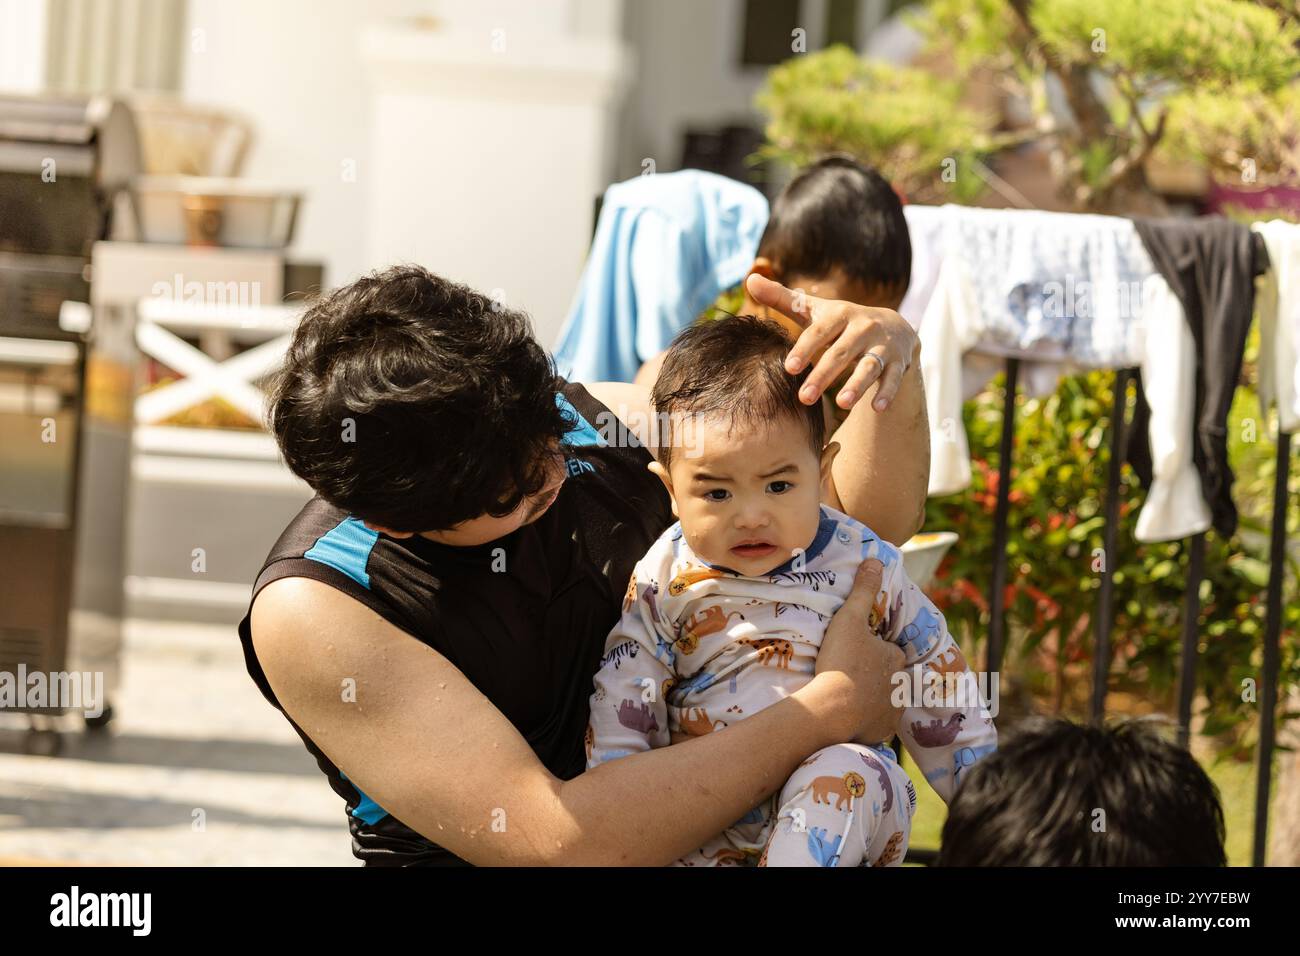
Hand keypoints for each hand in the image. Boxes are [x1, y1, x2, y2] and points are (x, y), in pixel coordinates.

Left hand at [746, 272, 918, 411]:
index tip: (789, 368)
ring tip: (841, 403)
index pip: (820, 332)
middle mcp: (864, 327)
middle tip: (804, 398)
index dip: (805, 349)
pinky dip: (888, 392)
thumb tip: (750, 280)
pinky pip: (894, 378)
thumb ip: (783, 300)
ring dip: (857, 384)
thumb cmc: (843, 322)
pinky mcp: (899, 362)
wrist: (894, 326)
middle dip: (824, 375)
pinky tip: (878, 408)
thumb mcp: (816, 311)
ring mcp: (883, 345)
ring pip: (870, 366)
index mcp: (841, 314)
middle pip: (842, 352)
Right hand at [810, 559, 905, 743]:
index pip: (890, 649)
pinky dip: (865, 720)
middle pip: (888, 676)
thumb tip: (875, 559)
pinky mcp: (880, 732)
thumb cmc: (842, 662)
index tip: (856, 651)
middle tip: (849, 673)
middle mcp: (901, 685)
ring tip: (846, 695)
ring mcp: (891, 711)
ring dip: (871, 698)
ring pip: (884, 700)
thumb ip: (862, 591)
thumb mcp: (849, 619)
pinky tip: (848, 716)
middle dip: (875, 674)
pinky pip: (874, 723)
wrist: (832, 710)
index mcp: (896, 657)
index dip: (875, 649)